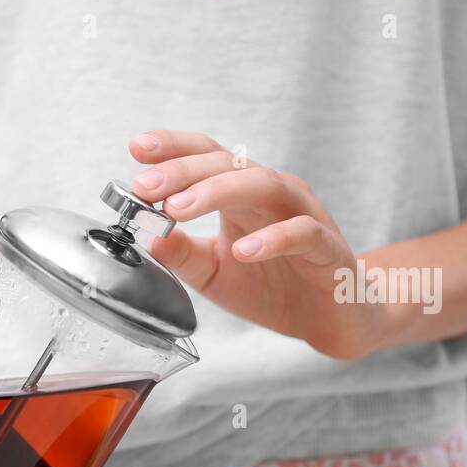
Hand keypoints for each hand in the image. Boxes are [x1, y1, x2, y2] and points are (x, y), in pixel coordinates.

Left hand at [129, 130, 379, 359]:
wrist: (330, 318)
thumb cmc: (272, 287)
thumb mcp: (212, 274)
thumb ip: (181, 255)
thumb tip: (145, 238)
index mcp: (242, 196)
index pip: (208, 156)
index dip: (174, 149)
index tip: (136, 148)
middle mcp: (272, 196)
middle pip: (230, 164)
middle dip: (183, 171)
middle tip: (146, 185)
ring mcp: (303, 216)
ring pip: (265, 185)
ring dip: (218, 191)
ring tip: (179, 208)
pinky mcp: (328, 249)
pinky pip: (303, 233)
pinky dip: (272, 238)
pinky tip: (243, 250)